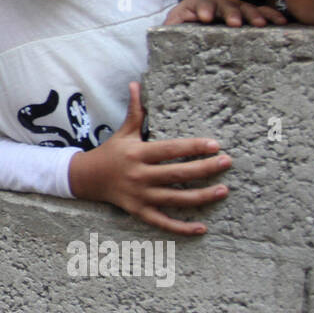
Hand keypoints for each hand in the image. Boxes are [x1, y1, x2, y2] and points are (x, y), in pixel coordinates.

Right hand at [69, 82, 228, 234]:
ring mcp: (140, 195)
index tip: (215, 144)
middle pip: (178, 174)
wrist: (85, 178)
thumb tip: (136, 84)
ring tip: (223, 191)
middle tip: (227, 162)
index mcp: (138, 153)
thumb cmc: (110, 152)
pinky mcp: (138, 211)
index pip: (171, 149)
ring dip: (202, 196)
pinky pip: (162, 222)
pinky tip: (201, 228)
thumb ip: (136, 111)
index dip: (194, 147)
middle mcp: (140, 175)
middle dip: (205, 169)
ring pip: (176, 199)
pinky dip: (181, 227)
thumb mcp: (124, 132)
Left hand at [164, 0, 286, 26]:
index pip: (201, 4)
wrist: (197, 16)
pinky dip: (271, 15)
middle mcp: (219, 2)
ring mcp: (237, 7)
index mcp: (199, 4)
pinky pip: (263, 12)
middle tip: (235, 23)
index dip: (204, 9)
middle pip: (226, 5)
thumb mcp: (173, 26)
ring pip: (246, 8)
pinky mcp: (249, 14)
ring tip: (261, 24)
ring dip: (254, 15)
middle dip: (231, 13)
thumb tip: (163, 35)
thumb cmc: (184, 24)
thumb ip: (170, 28)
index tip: (204, 18)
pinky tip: (281, 22)